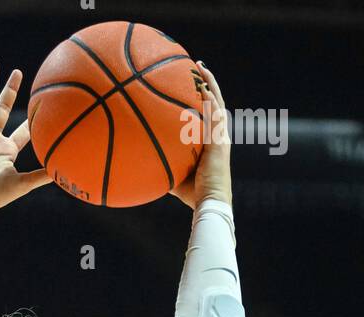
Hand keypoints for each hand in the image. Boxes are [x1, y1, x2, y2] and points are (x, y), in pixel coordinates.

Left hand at [171, 63, 232, 210]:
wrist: (209, 203)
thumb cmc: (193, 194)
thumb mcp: (174, 174)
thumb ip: (163, 165)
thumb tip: (142, 164)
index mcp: (213, 141)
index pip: (209, 112)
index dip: (204, 96)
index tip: (194, 82)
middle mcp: (219, 135)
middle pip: (215, 101)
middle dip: (207, 82)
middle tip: (197, 66)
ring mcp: (221, 138)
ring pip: (217, 103)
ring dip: (210, 84)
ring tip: (200, 68)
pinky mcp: (219, 144)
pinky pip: (214, 118)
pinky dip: (209, 103)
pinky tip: (202, 90)